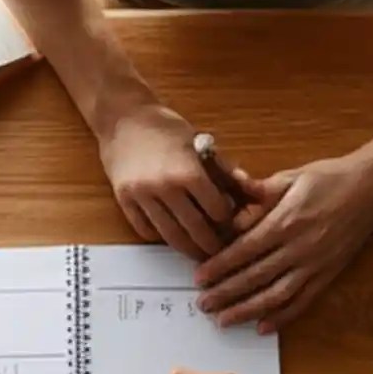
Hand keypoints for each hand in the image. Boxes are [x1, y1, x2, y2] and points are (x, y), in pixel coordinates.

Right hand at [99, 105, 231, 258]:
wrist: (122, 118)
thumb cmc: (164, 127)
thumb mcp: (199, 142)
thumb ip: (224, 169)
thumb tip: (250, 190)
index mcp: (189, 172)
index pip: (216, 210)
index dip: (227, 221)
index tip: (232, 226)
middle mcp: (165, 187)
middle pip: (195, 229)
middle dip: (211, 245)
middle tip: (220, 253)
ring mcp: (142, 196)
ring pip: (170, 235)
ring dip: (187, 249)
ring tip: (198, 255)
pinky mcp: (124, 201)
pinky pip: (145, 230)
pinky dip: (160, 237)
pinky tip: (171, 237)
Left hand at [196, 152, 372, 333]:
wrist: (371, 188)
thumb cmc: (328, 178)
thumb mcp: (290, 176)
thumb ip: (259, 193)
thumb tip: (231, 208)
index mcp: (286, 221)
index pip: (245, 249)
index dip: (221, 266)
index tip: (199, 278)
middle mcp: (300, 247)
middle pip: (256, 276)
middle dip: (226, 293)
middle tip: (203, 304)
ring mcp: (316, 264)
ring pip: (277, 295)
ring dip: (248, 310)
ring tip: (225, 320)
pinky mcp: (328, 274)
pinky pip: (303, 301)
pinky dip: (283, 317)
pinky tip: (263, 327)